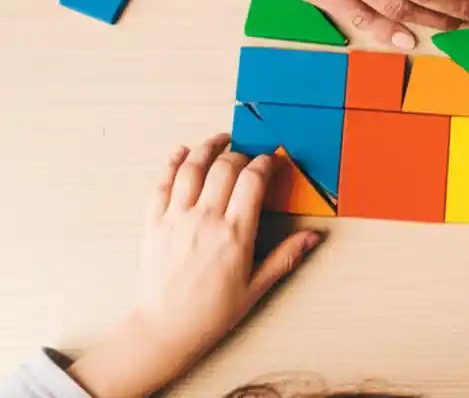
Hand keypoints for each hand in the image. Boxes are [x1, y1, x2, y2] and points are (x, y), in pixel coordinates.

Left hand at [68, 134, 321, 397]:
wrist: (167, 327)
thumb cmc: (213, 312)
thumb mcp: (257, 286)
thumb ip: (286, 256)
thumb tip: (314, 236)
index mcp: (235, 234)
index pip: (253, 181)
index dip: (265, 163)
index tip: (271, 161)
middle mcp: (205, 220)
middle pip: (225, 167)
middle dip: (240, 154)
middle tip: (247, 156)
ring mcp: (176, 219)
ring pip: (191, 168)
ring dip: (207, 148)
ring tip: (219, 140)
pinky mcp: (154, 223)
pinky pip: (162, 183)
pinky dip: (173, 163)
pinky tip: (182, 153)